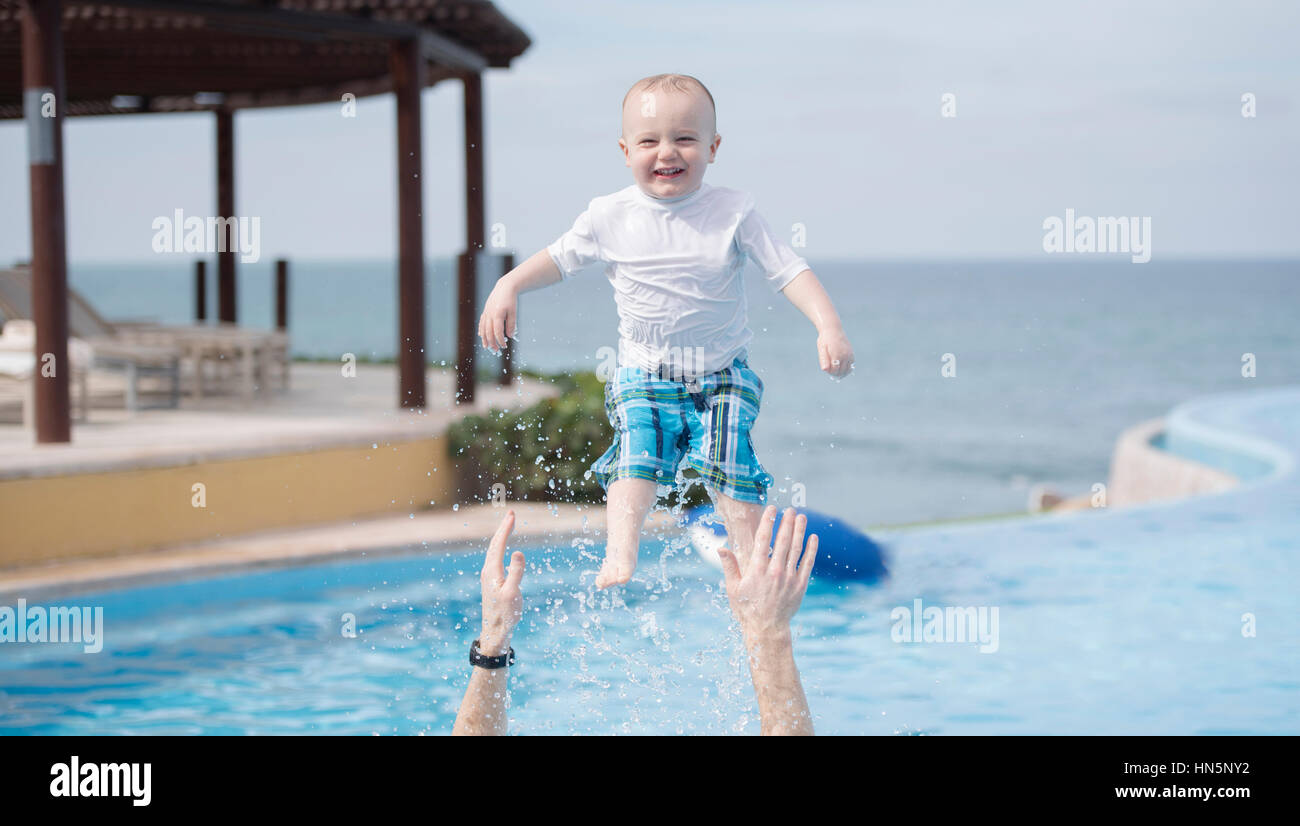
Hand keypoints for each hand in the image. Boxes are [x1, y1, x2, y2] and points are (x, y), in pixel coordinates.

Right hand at [478, 282, 517, 352]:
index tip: (504, 346)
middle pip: (489, 332)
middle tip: (496, 350)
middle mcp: (490, 314)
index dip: (500, 340)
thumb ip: (511, 324)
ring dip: (484, 338)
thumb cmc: (510, 300)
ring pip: (483, 328)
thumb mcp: (513, 312)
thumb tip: (510, 336)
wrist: (504, 287)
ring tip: (486, 346)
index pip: (497, 332)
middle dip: (492, 342)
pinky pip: (481, 323)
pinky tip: (481, 336)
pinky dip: (481, 330)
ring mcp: (486, 312)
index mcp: (497, 314)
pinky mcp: (485, 311)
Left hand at [478, 510, 524, 654]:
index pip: (499, 544)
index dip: (506, 528)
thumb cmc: (505, 614)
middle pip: (494, 544)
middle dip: (503, 528)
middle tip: (511, 514)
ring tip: (508, 526)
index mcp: (492, 571)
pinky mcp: (492, 582)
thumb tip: (519, 552)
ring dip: (501, 537)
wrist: (495, 631)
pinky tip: (504, 549)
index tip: (512, 514)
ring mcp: (489, 576)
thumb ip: (516, 572)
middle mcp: (488, 570)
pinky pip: (495, 557)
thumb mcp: (513, 593)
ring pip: (493, 550)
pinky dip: (500, 547)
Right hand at [716, 506, 817, 642]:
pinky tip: (814, 538)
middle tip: (791, 509)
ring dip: (800, 531)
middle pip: (783, 541)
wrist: (767, 629)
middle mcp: (775, 572)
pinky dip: (811, 550)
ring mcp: (789, 578)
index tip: (772, 509)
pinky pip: (807, 564)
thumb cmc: (747, 608)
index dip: (768, 522)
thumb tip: (720, 547)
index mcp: (757, 570)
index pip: (763, 540)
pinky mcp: (800, 585)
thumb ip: (729, 566)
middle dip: (787, 523)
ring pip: (796, 549)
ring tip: (802, 517)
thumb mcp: (733, 588)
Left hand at [817, 327, 853, 377]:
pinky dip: (848, 368)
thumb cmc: (825, 339)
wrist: (833, 329)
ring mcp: (849, 354)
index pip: (835, 370)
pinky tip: (842, 369)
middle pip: (842, 371)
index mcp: (837, 354)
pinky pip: (852, 364)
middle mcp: (845, 355)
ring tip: (837, 372)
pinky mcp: (851, 353)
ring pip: (848, 369)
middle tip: (831, 372)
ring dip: (843, 373)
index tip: (827, 370)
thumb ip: (823, 359)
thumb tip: (825, 370)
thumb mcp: (821, 348)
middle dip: (836, 373)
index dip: (830, 372)